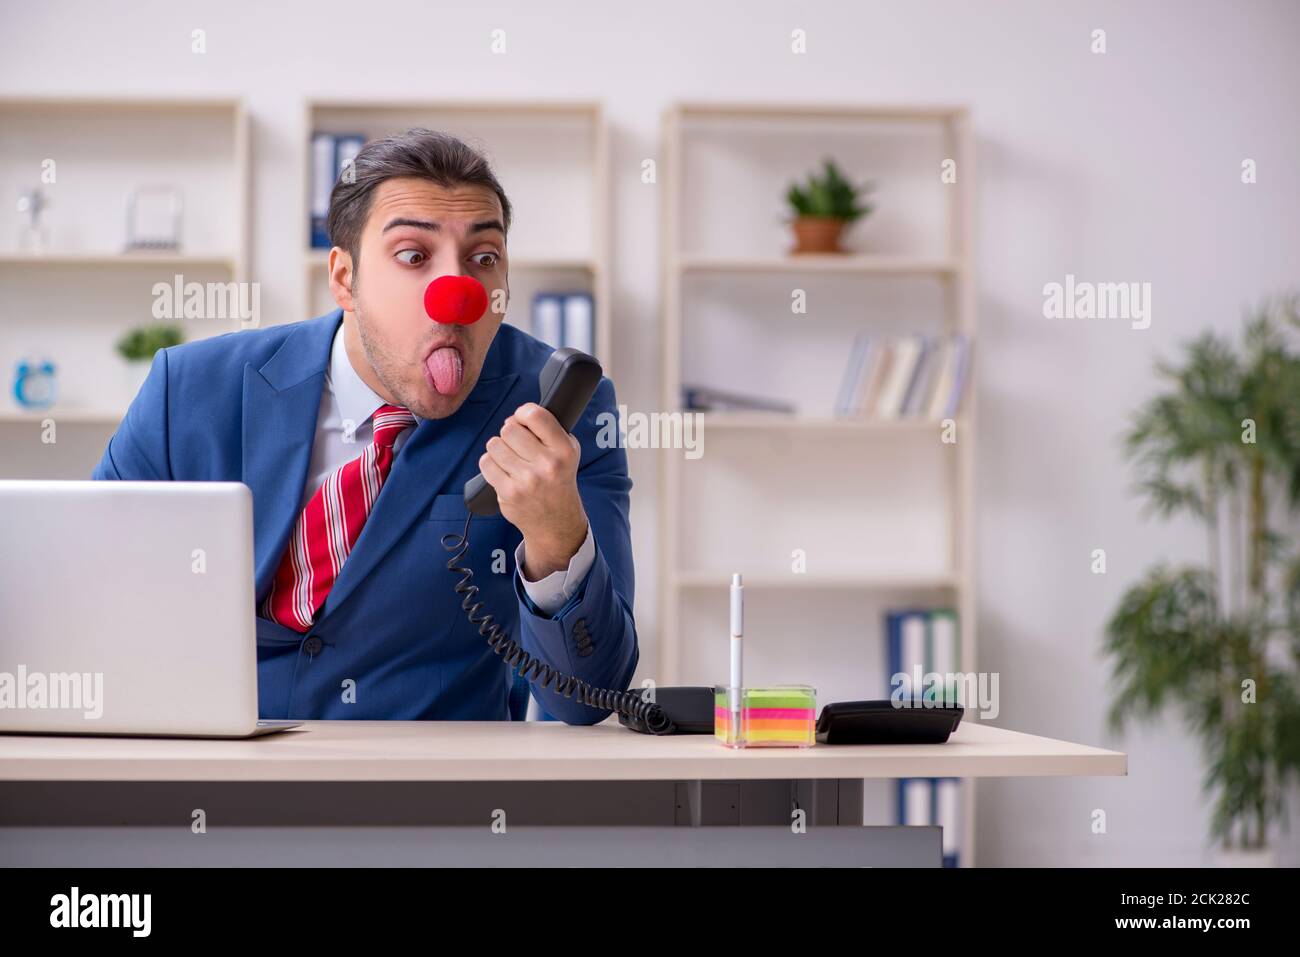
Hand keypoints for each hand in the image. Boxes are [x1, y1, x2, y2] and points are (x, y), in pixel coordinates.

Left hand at [478, 402, 588, 579]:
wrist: (556, 522)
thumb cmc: (558, 480)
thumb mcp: (567, 452)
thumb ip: (548, 430)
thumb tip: (515, 417)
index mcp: (564, 450)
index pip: (535, 415)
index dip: (522, 413)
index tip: (522, 420)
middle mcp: (547, 464)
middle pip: (509, 428)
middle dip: (509, 433)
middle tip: (517, 445)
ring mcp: (527, 480)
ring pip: (494, 444)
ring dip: (499, 449)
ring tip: (510, 459)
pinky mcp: (509, 492)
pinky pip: (486, 463)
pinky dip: (491, 464)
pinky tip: (503, 471)